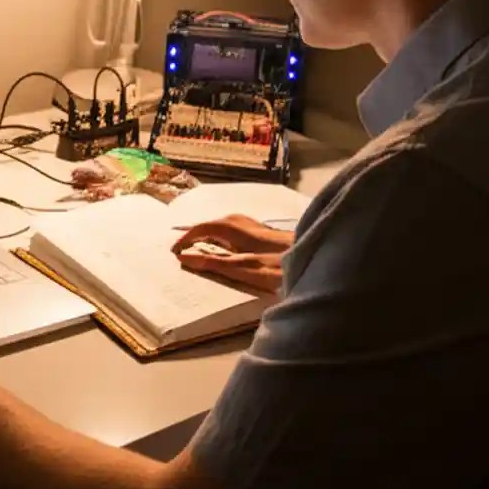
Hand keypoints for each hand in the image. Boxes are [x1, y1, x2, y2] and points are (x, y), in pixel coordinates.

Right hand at [172, 215, 291, 293]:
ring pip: (223, 227)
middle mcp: (240, 220)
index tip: (174, 252)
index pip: (200, 229)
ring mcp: (253, 225)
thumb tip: (183, 258)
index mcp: (232, 226)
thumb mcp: (242, 268)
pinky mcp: (263, 232)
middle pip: (211, 225)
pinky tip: (228, 249)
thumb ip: (213, 263)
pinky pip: (233, 231)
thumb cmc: (277, 266)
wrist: (315, 258)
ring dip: (209, 237)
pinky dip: (223, 239)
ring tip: (200, 250)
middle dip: (195, 236)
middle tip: (183, 250)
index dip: (184, 240)